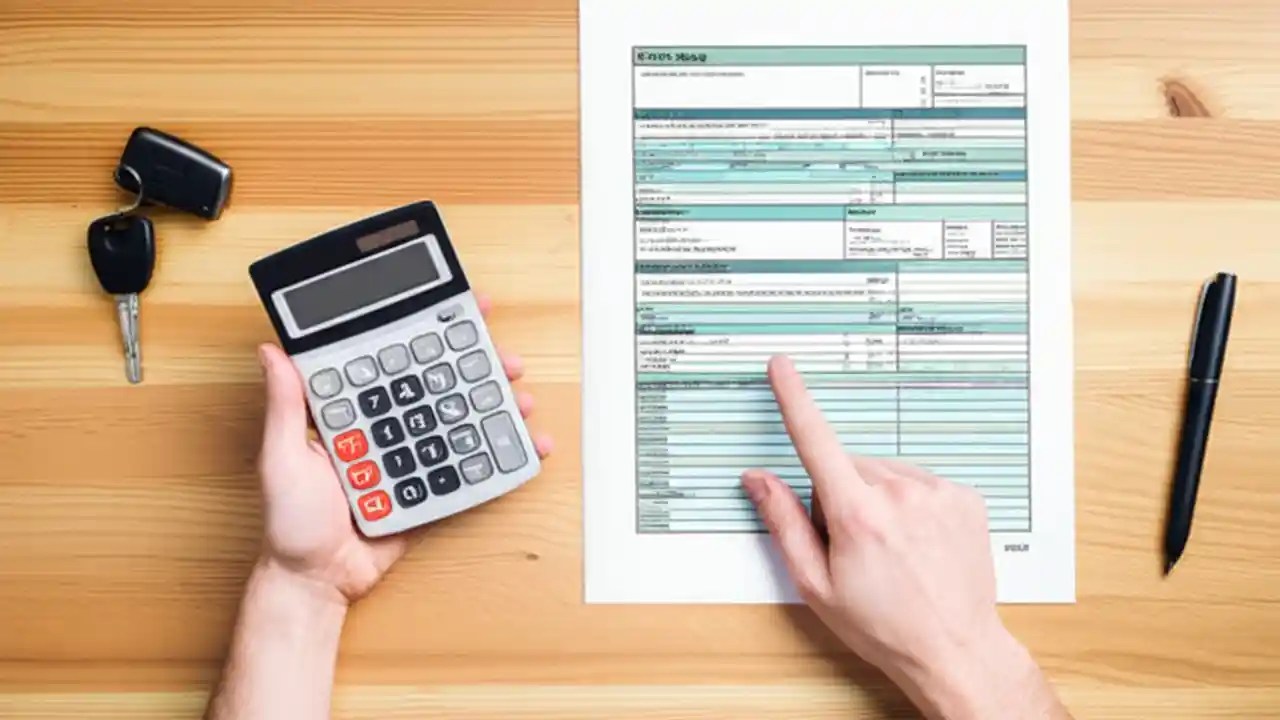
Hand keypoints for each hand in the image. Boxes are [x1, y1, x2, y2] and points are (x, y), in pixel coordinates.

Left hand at [254, 296, 552, 604]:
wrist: (315, 583)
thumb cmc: (288, 524)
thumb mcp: (279, 458)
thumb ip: (286, 407)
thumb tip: (271, 351)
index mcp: (352, 413)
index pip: (392, 361)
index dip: (424, 333)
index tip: (452, 310)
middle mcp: (385, 429)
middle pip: (438, 386)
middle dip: (476, 366)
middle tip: (504, 357)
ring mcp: (411, 459)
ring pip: (460, 421)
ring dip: (495, 405)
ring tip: (520, 395)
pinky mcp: (430, 490)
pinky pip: (468, 469)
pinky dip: (500, 457)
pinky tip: (526, 444)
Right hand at [741, 356, 1067, 719]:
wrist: (955, 649)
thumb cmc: (882, 625)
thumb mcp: (816, 584)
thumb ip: (783, 523)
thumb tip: (758, 479)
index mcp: (857, 514)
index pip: (814, 441)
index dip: (794, 399)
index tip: (782, 367)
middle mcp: (899, 493)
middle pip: (848, 468)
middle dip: (839, 496)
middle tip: (851, 547)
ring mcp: (937, 492)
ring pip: (884, 474)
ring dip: (876, 498)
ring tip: (889, 550)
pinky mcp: (964, 497)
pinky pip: (918, 483)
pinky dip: (909, 504)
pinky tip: (914, 542)